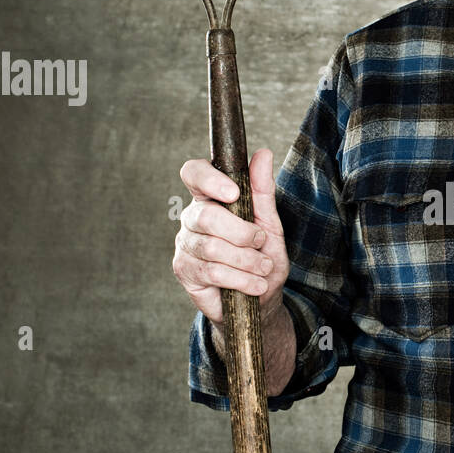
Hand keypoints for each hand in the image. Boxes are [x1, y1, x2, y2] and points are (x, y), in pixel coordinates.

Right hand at [173, 148, 289, 325]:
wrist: (260, 298)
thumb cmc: (263, 255)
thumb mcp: (269, 222)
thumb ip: (262, 190)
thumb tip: (262, 154)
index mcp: (210, 197)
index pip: (193, 173)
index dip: (209, 179)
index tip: (233, 193)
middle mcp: (192, 217)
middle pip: (206, 216)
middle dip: (241, 233)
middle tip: (261, 242)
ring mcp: (185, 243)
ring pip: (210, 247)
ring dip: (246, 260)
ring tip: (263, 268)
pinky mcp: (184, 270)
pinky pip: (211, 271)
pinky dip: (240, 279)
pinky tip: (254, 284)